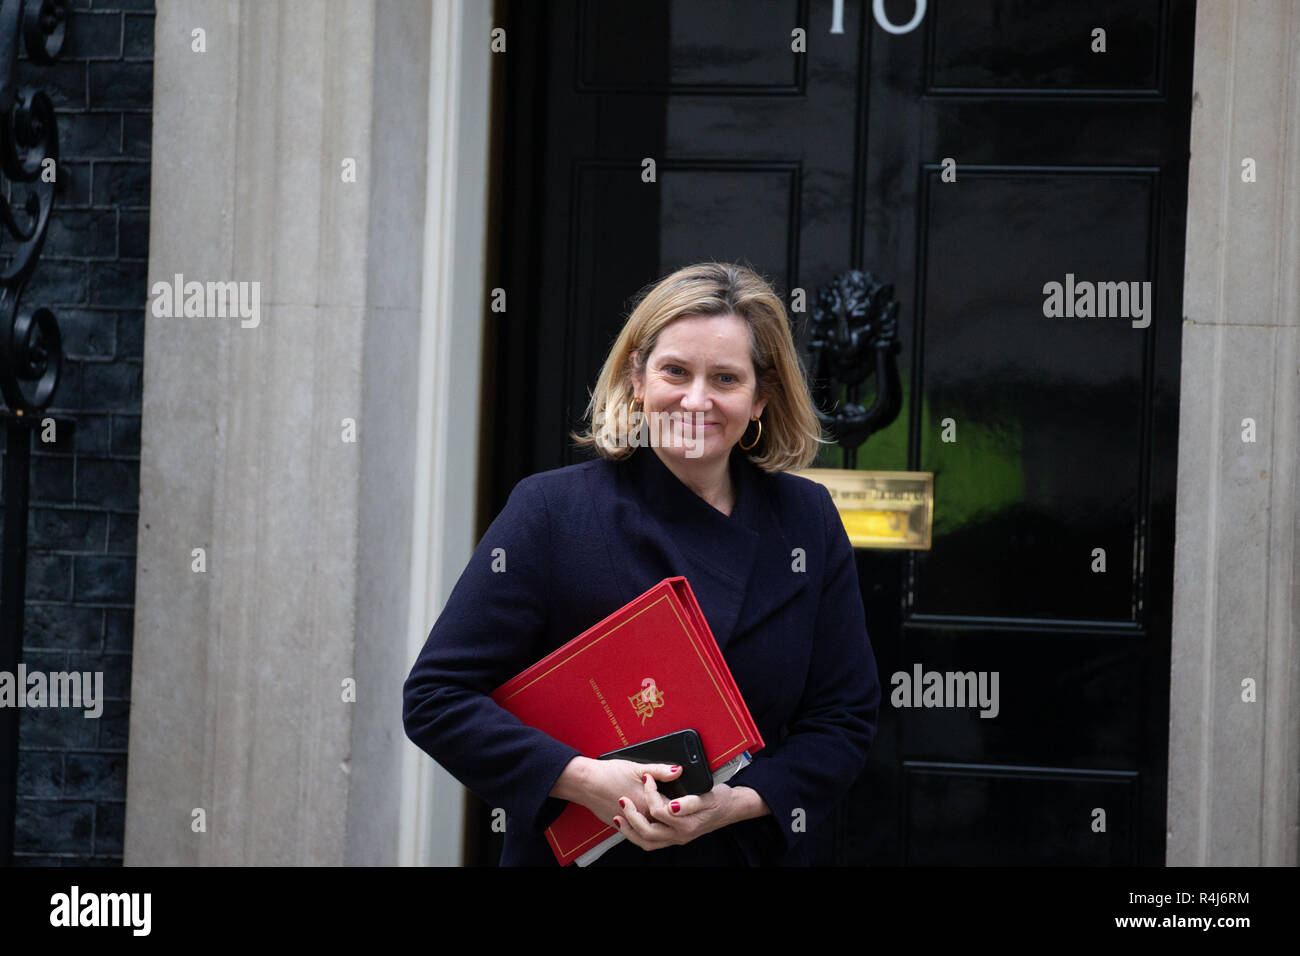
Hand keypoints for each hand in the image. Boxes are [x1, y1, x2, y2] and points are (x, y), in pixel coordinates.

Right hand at [550, 756, 682, 826]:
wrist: (585, 783)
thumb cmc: (609, 773)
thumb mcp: (637, 767)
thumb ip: (660, 771)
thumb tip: (678, 770)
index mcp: (647, 804)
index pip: (672, 810)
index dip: (682, 803)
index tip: (687, 795)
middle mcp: (640, 818)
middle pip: (665, 825)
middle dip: (674, 818)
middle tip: (679, 807)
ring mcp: (629, 825)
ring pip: (652, 834)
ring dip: (660, 827)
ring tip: (666, 815)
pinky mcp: (620, 826)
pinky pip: (637, 833)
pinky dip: (646, 828)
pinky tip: (649, 819)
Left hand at [613, 775, 743, 850]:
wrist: (730, 809)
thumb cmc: (719, 799)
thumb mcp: (707, 796)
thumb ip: (689, 802)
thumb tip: (672, 806)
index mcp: (686, 824)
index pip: (659, 811)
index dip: (650, 793)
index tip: (647, 777)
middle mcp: (680, 835)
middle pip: (647, 832)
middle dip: (631, 817)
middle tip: (622, 800)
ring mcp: (676, 838)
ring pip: (646, 842)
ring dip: (630, 831)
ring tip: (618, 817)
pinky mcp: (673, 837)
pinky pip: (651, 842)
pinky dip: (637, 834)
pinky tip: (630, 824)